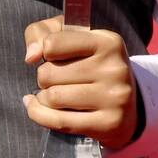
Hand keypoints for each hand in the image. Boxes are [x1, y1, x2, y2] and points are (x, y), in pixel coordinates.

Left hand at [23, 14, 138, 150]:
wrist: (126, 104)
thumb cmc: (90, 64)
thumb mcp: (69, 37)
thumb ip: (40, 33)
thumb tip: (31, 56)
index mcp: (108, 42)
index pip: (52, 44)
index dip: (45, 52)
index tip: (53, 57)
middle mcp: (115, 68)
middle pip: (49, 73)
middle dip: (43, 78)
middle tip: (55, 80)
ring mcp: (114, 98)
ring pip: (52, 98)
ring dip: (43, 98)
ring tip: (53, 94)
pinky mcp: (108, 123)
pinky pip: (58, 121)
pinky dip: (39, 115)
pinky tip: (37, 108)